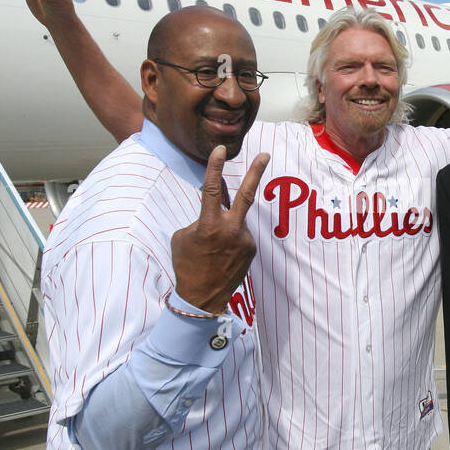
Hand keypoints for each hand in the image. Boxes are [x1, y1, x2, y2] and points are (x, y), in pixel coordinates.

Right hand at [171, 146, 269, 313]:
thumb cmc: (187, 265)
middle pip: (246, 195)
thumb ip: (199, 219)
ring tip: (213, 250)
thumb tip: (213, 209)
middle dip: (256, 172)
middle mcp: (230, 229)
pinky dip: (230, 240)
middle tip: (265, 155)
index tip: (220, 150)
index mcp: (209, 225)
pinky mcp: (251, 249)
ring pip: (235, 222)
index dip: (215, 167)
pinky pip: (239, 236)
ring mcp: (244, 240)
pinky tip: (221, 257)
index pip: (212, 189)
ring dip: (225, 228)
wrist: (202, 299)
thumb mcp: (183, 237)